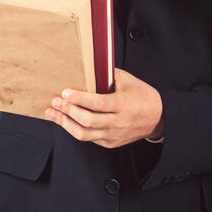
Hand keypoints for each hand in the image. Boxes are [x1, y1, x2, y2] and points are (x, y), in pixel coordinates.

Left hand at [44, 67, 164, 148]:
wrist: (158, 117)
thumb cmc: (143, 97)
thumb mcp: (128, 81)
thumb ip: (108, 75)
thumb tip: (88, 68)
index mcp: (123, 104)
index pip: (98, 103)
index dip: (79, 99)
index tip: (65, 93)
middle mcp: (118, 122)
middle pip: (87, 121)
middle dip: (67, 111)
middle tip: (55, 102)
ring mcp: (113, 135)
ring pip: (84, 134)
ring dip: (65, 123)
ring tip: (53, 114)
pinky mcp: (110, 143)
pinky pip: (89, 139)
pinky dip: (75, 129)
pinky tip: (66, 121)